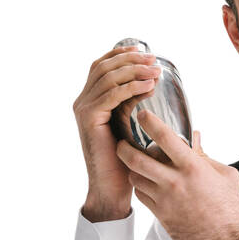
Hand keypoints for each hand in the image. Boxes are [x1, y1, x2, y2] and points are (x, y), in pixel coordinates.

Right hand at [72, 44, 162, 221]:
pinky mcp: (89, 119)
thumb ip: (134, 104)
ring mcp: (84, 109)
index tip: (143, 51)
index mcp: (90, 100)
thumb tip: (155, 84)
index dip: (120, 54)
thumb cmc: (125, 161)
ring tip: (155, 72)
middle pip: (104, 66)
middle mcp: (83, 101)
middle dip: (131, 59)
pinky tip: (148, 87)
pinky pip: (111, 95)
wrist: (112, 187)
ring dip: (134, 71)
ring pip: (108, 78)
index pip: (101, 66)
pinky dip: (130, 88)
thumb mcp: (130, 125)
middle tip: (154, 60)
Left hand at [115, 108, 238, 239]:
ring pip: (135, 178)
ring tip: (134, 163)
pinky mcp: (161, 216)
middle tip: (122, 142)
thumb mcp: (225, 175)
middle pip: (136, 159)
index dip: (150, 122)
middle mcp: (175, 182)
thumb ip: (205, 156)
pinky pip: (141, 196)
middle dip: (124, 148)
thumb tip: (195, 139)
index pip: (165, 138)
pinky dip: (140, 187)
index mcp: (193, 167)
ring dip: (132, 169)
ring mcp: (165, 201)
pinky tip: (145, 182)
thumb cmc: (230, 207)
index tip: (142, 114)